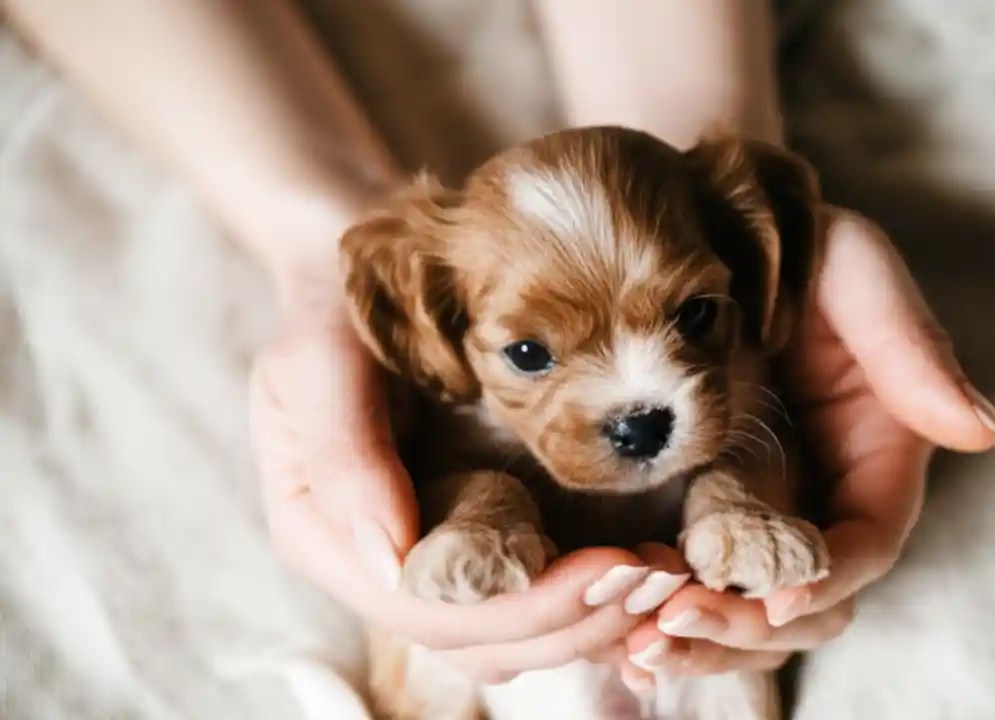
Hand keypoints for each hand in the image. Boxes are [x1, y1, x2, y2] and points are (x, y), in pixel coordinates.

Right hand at [248, 279, 684, 682]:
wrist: (364, 273)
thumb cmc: (335, 307)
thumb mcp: (319, 360)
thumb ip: (343, 454)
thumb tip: (390, 564)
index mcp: (329, 540)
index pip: (428, 613)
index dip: (521, 606)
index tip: (607, 568)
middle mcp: (385, 567)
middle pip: (484, 640)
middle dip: (575, 620)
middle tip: (658, 577)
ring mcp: (440, 554)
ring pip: (521, 634)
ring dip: (598, 619)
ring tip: (669, 575)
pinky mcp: (489, 534)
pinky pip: (545, 596)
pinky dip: (601, 598)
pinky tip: (658, 569)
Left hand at [618, 207, 994, 681]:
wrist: (703, 213)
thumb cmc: (793, 232)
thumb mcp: (857, 272)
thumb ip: (912, 349)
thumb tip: (988, 433)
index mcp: (876, 446)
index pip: (869, 538)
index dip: (829, 578)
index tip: (774, 600)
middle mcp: (823, 486)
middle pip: (809, 594)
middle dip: (752, 624)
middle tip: (675, 625)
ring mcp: (758, 498)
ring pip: (752, 604)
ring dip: (706, 634)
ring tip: (640, 642)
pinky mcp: (697, 498)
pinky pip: (692, 576)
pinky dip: (664, 607)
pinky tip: (617, 627)